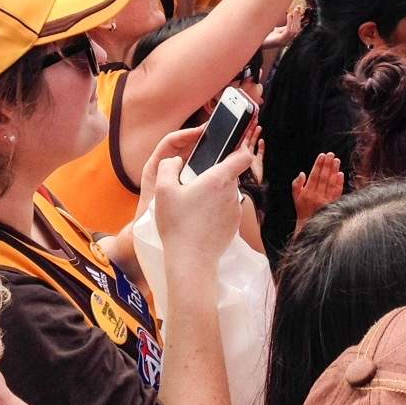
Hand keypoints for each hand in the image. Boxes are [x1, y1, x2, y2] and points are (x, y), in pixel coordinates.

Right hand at [153, 136, 257, 268]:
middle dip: (215, 174)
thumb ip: (168, 167)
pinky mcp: (234, 225)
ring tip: (194, 204)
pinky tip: (199, 219)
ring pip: (227, 193)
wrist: (191, 260)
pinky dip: (216, 210)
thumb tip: (175, 160)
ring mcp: (235, 210)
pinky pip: (226, 209)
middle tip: (195, 182)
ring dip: (215, 193)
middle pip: (230, 174)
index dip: (240, 146)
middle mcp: (232, 193)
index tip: (234, 143)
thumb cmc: (177, 224)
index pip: (242, 155)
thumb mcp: (162, 190)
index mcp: (218, 179)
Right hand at [292, 153, 344, 229]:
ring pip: (330, 183)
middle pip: (323, 177)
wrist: (309, 225)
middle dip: (327, 165)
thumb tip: (302, 173)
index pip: (314, 176)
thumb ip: (297, 184)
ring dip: (334, 171)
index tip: (322, 155)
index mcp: (307, 193)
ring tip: (336, 160)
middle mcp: (316, 196)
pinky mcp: (333, 204)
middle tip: (330, 154)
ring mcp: (326, 201)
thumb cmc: (302, 208)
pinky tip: (340, 174)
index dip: (318, 165)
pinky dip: (339, 183)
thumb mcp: (295, 197)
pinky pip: (337, 192)